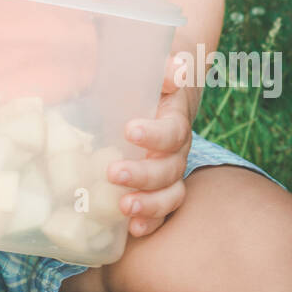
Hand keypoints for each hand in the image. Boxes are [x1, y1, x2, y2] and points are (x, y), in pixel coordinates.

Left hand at [108, 51, 192, 238]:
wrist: (162, 88)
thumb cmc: (150, 75)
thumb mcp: (154, 62)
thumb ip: (165, 64)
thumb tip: (176, 69)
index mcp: (175, 118)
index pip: (172, 131)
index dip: (155, 134)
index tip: (129, 130)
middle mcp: (177, 149)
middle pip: (170, 169)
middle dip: (143, 175)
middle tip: (114, 173)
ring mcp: (169, 170)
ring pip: (170, 194)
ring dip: (149, 204)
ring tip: (125, 208)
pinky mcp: (158, 186)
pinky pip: (161, 208)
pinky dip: (150, 221)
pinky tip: (132, 229)